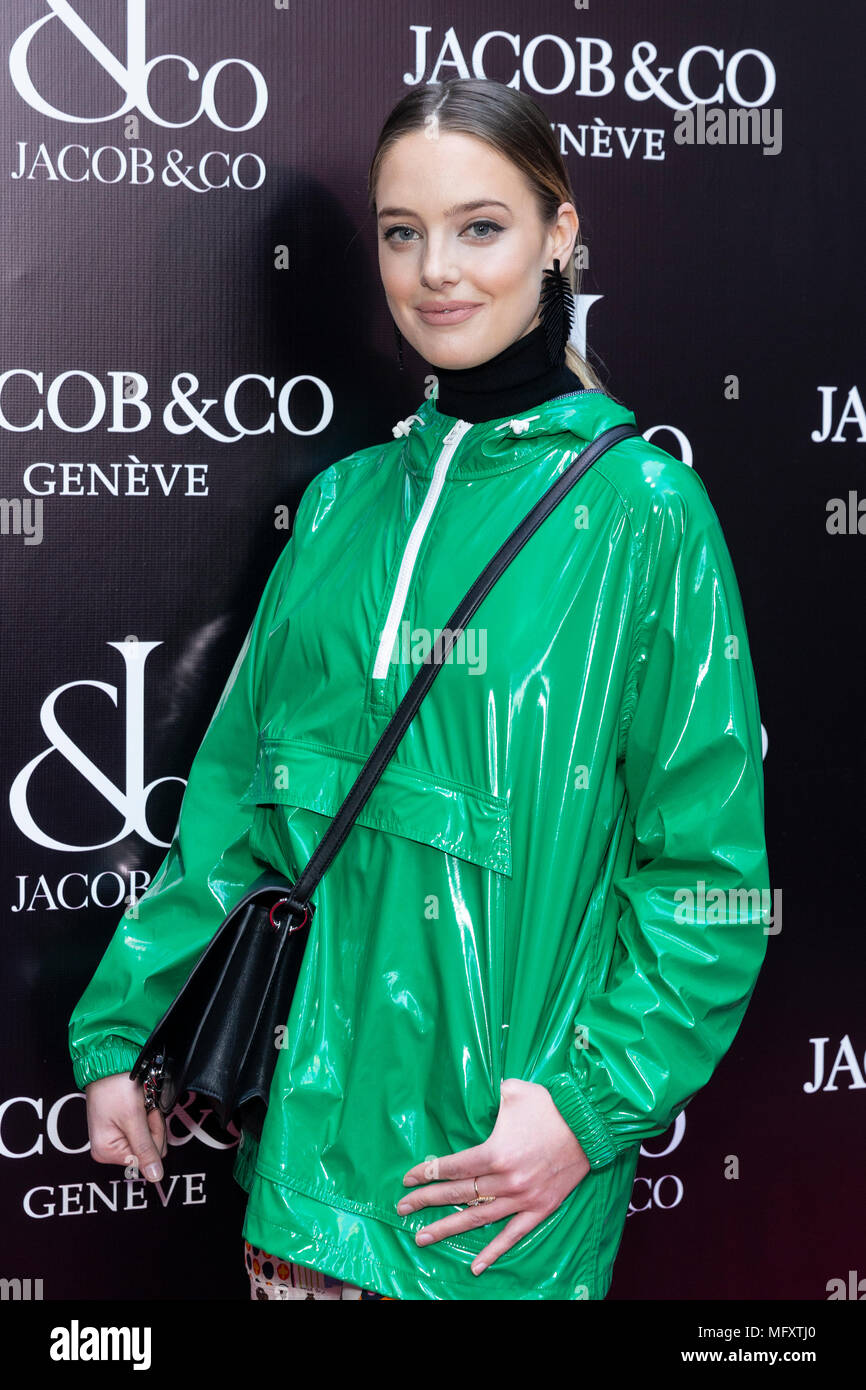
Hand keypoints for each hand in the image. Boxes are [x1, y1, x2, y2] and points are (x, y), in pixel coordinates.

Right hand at [85, 1073, 166, 1182]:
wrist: (109, 1061)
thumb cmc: (114, 1087)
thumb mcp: (133, 1119)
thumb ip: (145, 1149)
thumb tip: (155, 1177)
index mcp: (107, 1152)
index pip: (147, 1159)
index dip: (153, 1135)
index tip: (146, 1116)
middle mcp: (108, 1149)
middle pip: (150, 1150)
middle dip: (153, 1127)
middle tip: (144, 1107)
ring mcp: (115, 1138)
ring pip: (150, 1138)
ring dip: (151, 1119)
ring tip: (140, 1103)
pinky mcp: (121, 1128)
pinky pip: (144, 1129)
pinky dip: (147, 1115)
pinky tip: (140, 1104)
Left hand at [396, 1077, 590, 1274]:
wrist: (589, 1124)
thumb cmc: (549, 1104)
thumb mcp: (513, 1091)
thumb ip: (490, 1097)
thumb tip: (479, 1095)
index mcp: (494, 1153)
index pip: (452, 1167)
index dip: (428, 1173)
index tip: (409, 1180)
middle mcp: (505, 1180)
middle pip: (458, 1193)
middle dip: (427, 1200)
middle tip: (403, 1207)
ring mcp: (522, 1198)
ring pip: (477, 1217)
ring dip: (447, 1228)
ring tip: (422, 1237)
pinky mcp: (539, 1208)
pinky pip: (513, 1235)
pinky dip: (494, 1251)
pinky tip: (475, 1266)